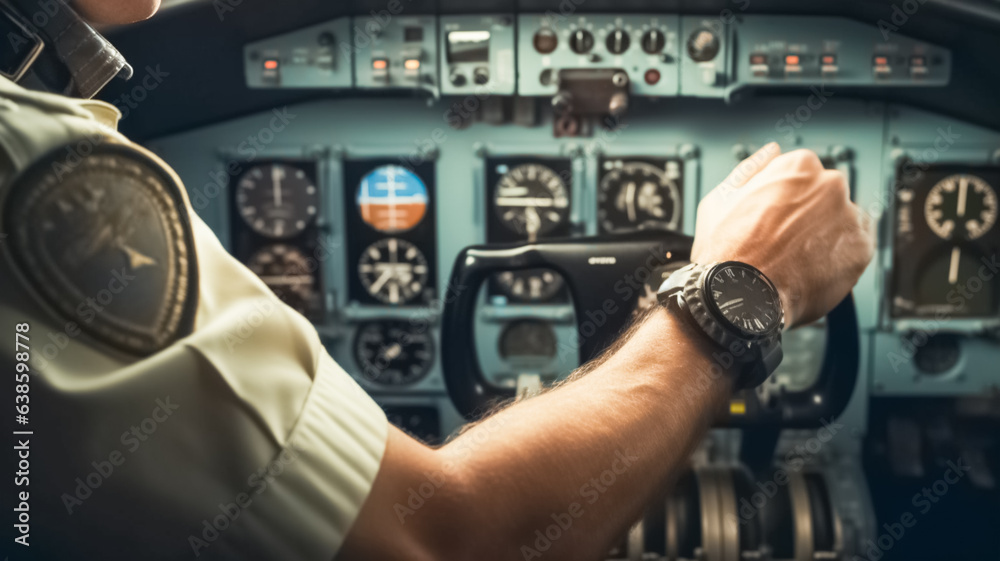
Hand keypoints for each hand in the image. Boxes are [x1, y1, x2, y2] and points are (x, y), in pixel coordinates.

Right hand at [691, 143, 874, 327]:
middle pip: (827, 195)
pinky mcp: (862, 249)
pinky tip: (811, 269)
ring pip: (843, 222)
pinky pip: (856, 249)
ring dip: (827, 236)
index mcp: (798, 166)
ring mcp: (848, 216)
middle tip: (785, 242)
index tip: (776, 218)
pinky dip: (839, 259)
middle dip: (811, 215)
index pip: (804, 173)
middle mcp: (830, 184)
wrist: (741, 296)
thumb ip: (751, 170)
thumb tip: (771, 152)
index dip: (787, 200)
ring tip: (797, 260)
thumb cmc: (727, 250)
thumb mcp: (721, 199)